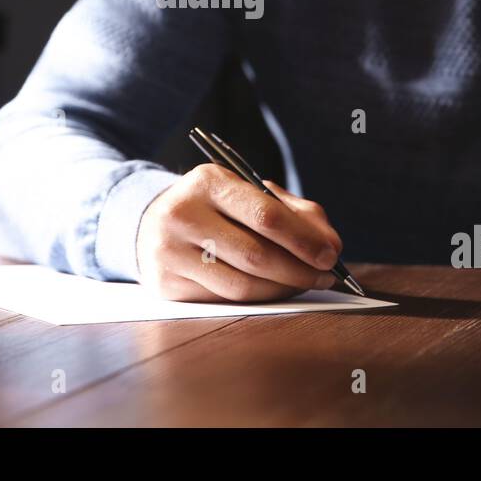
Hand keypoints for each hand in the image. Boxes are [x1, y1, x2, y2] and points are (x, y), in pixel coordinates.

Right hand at [136, 164, 342, 301]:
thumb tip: (330, 245)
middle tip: (324, 275)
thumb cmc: (214, 208)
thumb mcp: (247, 192)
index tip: (330, 254)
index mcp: (208, 181)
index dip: (303, 239)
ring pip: (242, 285)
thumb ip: (293, 211)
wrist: (150, 223)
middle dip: (299, 270)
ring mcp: (170, 251)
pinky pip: (224, 300)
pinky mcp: (166, 284)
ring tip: (301, 283)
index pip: (265, 214)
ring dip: (282, 289)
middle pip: (256, 255)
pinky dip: (257, 298)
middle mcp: (183, 214)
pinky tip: (271, 290)